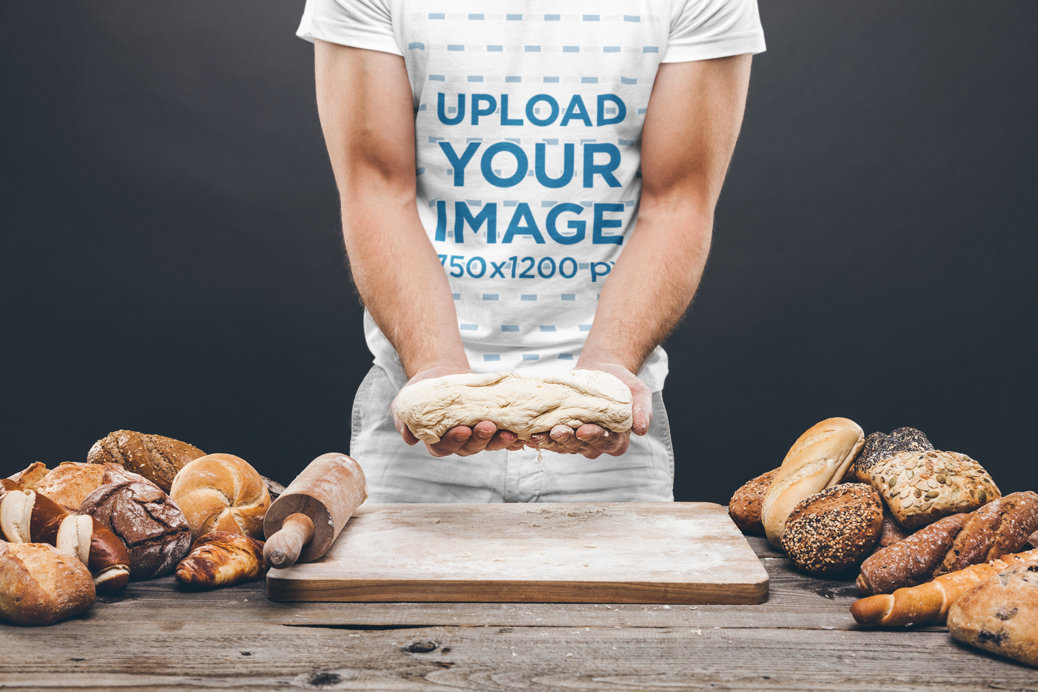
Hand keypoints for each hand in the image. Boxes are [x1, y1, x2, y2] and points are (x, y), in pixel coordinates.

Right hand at [391, 365, 522, 456]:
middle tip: (487, 426)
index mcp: (438, 442)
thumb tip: (409, 438)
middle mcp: (460, 442)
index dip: (454, 441)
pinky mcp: (493, 425)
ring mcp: (478, 435)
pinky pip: (505, 436)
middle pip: (471, 448)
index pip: (445, 448)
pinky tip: (524, 432)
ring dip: (501, 440)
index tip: (462, 429)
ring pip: (490, 444)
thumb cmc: (422, 392)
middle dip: (481, 439)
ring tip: (510, 432)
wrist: (440, 373)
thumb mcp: (406, 404)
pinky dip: (515, 437)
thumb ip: (405, 422)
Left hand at [525, 362, 651, 458]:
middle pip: (581, 446)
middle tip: (558, 431)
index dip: (595, 438)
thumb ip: (642, 409)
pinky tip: (529, 434)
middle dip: (568, 440)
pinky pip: (550, 440)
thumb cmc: (622, 383)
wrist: (601, 371)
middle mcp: (596, 445)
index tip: (585, 430)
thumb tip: (642, 429)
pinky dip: (540, 437)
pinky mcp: (560, 433)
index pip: (607, 443)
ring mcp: (576, 441)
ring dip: (550, 441)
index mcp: (617, 440)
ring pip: (562, 446)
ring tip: (537, 435)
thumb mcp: (639, 392)